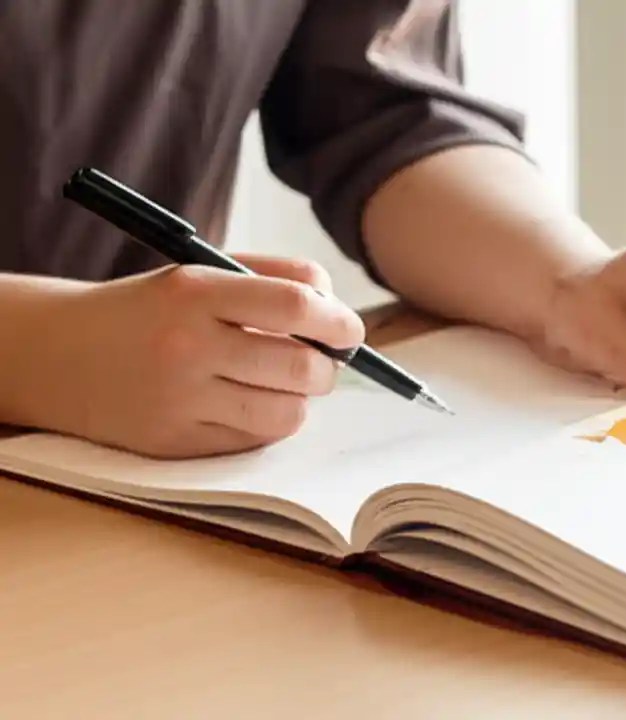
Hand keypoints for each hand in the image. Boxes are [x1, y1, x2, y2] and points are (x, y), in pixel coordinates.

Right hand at [12, 255, 363, 458]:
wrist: (59, 353)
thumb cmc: (151, 310)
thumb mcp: (200, 273)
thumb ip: (273, 279)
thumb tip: (337, 308)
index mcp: (196, 292)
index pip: (296, 305)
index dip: (339, 321)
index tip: (350, 331)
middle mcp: (187, 345)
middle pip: (302, 367)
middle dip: (327, 367)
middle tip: (320, 361)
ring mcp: (180, 399)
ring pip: (287, 413)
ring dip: (299, 400)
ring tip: (280, 382)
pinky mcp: (175, 443)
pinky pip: (254, 440)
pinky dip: (265, 422)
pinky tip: (244, 403)